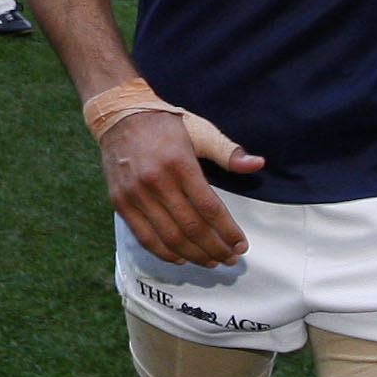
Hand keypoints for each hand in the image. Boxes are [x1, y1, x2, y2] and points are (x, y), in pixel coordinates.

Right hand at [100, 106, 263, 268]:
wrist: (119, 116)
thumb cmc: (165, 125)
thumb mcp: (200, 131)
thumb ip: (228, 151)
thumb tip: (257, 164)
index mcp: (179, 162)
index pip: (209, 208)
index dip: (228, 231)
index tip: (241, 245)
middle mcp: (156, 181)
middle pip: (191, 228)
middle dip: (215, 248)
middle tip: (230, 259)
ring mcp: (135, 194)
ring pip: (169, 237)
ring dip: (194, 255)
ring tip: (210, 261)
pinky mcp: (120, 202)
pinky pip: (144, 237)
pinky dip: (164, 253)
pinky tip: (181, 258)